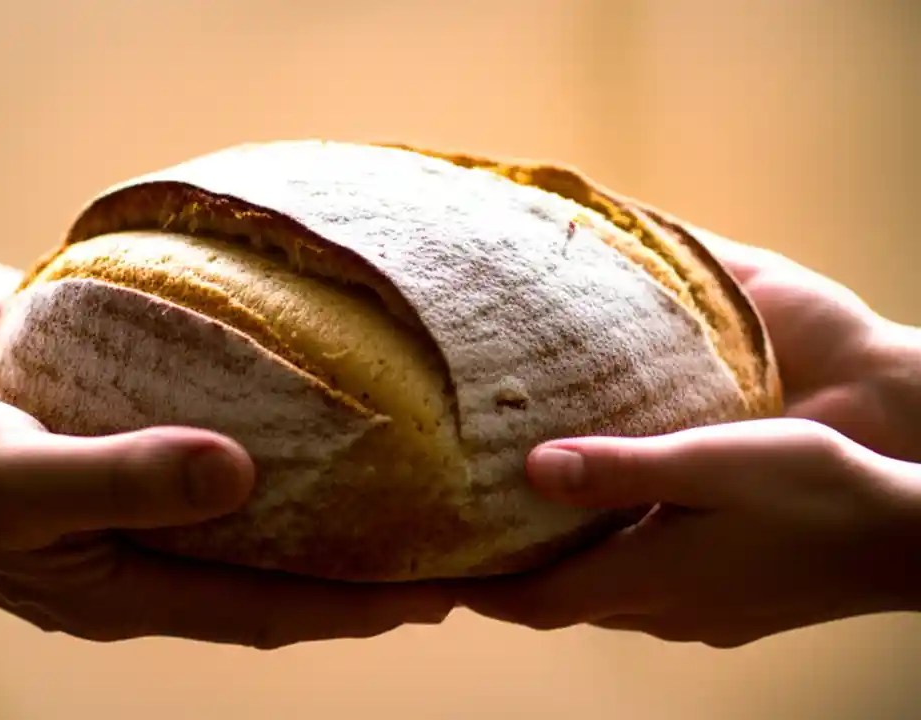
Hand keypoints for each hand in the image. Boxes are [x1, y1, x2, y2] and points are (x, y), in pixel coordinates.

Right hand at [0, 396, 452, 648]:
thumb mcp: (20, 475)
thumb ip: (123, 477)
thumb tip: (236, 472)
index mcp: (128, 592)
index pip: (273, 611)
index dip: (362, 608)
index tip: (446, 593)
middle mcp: (139, 585)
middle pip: (275, 598)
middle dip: (364, 591)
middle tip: (451, 564)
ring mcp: (122, 557)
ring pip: (245, 565)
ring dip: (321, 554)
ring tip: (397, 527)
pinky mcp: (105, 521)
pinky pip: (204, 526)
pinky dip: (263, 515)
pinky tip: (286, 479)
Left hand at [457, 233, 920, 647]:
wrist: (907, 538)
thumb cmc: (814, 490)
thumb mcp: (709, 462)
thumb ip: (620, 468)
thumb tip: (533, 471)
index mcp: (646, 578)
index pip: (533, 604)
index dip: (476, 592)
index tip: (425, 575)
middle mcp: (662, 610)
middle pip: (560, 606)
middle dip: (508, 581)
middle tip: (463, 541)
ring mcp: (698, 616)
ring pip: (603, 599)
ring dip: (560, 573)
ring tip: (524, 528)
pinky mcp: (729, 609)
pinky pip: (645, 593)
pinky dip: (609, 568)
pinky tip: (616, 530)